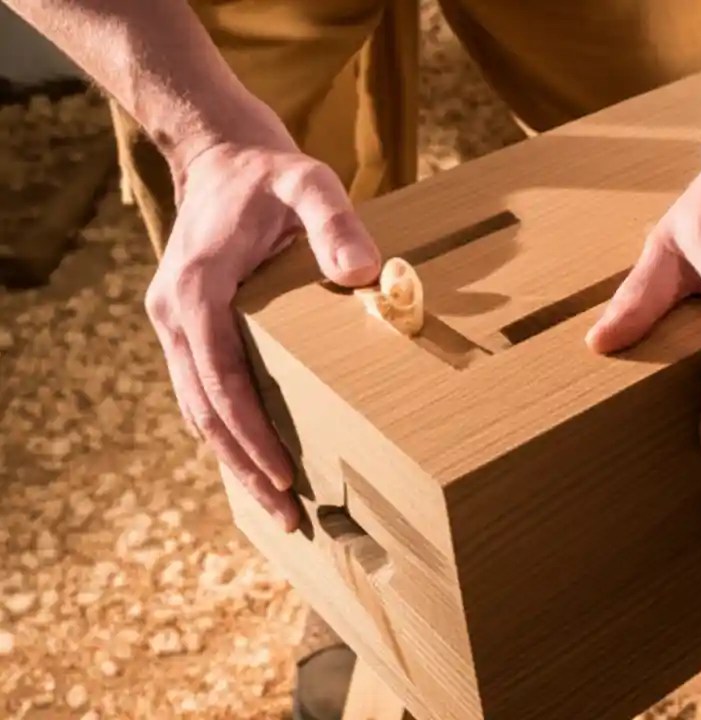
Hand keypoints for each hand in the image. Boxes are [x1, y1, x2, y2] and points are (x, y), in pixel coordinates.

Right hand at [144, 137, 382, 530]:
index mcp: (197, 289)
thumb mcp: (309, 182)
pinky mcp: (190, 328)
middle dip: (244, 466)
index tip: (283, 473)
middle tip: (286, 515)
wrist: (220, 154)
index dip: (251, 432)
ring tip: (277, 506)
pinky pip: (205, 392)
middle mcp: (174, 313)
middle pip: (205, 410)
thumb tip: (364, 273)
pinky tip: (259, 463)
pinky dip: (229, 432)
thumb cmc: (269, 173)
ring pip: (199, 409)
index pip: (220, 378)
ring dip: (234, 459)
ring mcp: (175, 323)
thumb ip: (335, 222)